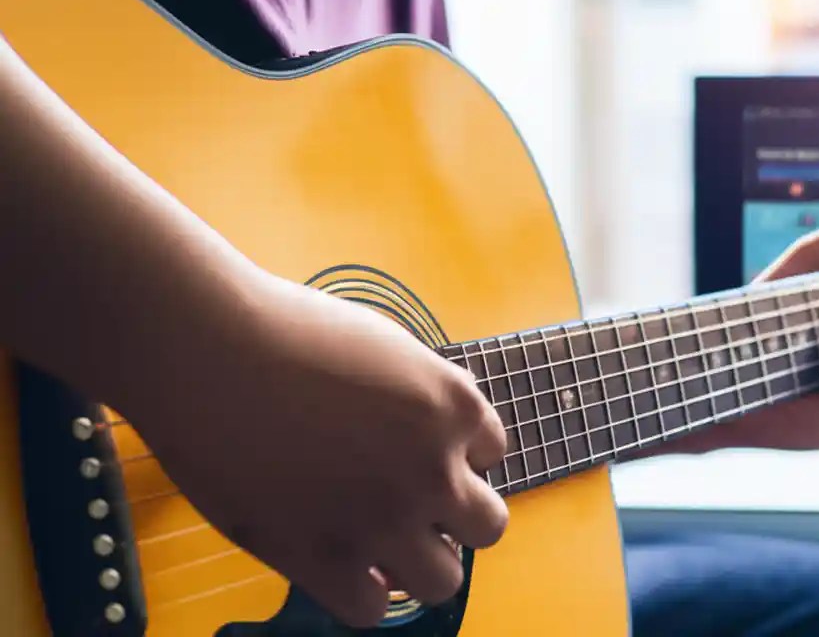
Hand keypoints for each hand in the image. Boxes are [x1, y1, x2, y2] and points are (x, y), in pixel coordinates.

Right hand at [107, 271, 506, 627]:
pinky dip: (360, 592)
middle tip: (405, 501)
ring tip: (377, 539)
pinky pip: (371, 610)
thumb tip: (449, 432)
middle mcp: (433, 468)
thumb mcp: (386, 346)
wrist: (205, 347)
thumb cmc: (287, 332)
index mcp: (453, 406)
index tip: (405, 446)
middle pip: (487, 526)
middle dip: (453, 516)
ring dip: (418, 562)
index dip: (450, 452)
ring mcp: (384, 520)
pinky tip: (335, 561)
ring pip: (443, 579)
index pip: (490, 452)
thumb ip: (426, 394)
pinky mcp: (325, 558)